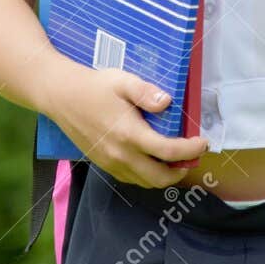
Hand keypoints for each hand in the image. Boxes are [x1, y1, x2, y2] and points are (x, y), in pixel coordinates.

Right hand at [46, 62, 207, 187]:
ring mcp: (111, 163)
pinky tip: (153, 159)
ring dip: (165, 175)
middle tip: (193, 155)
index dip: (191, 150)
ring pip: (145, 182)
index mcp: (129, 134)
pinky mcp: (104, 165)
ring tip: (176, 159)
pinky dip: (148, 175)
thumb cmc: (94, 86)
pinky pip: (131, 179)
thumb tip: (167, 102)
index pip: (168, 151)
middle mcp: (121, 155)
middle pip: (160, 178)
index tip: (203, 142)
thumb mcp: (122, 81)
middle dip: (181, 170)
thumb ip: (146, 92)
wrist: (61, 97)